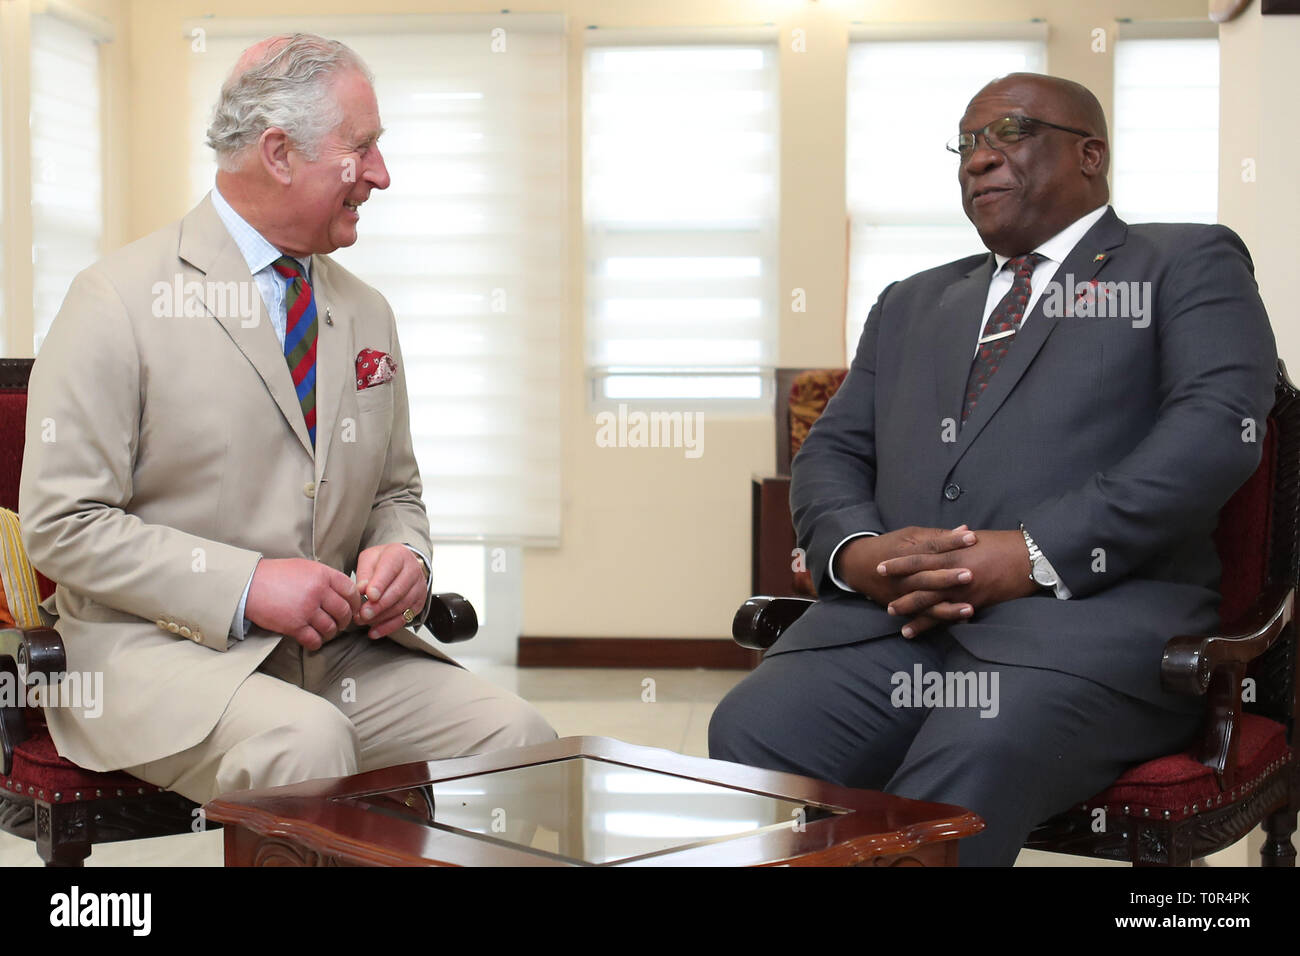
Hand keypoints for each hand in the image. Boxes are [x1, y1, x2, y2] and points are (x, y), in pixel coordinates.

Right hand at [245, 558, 361, 650]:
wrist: (250, 584)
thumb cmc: (276, 575)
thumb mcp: (305, 567)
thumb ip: (325, 577)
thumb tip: (343, 591)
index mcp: (322, 574)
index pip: (350, 590)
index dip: (355, 602)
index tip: (353, 608)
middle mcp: (318, 591)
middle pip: (344, 611)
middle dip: (345, 620)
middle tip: (341, 623)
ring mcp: (307, 609)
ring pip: (331, 628)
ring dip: (331, 633)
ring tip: (326, 632)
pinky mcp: (294, 625)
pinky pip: (314, 640)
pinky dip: (316, 643)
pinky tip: (313, 640)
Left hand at [354, 544, 428, 639]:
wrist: (403, 564)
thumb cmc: (384, 561)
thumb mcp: (370, 559)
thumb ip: (364, 573)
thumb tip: (361, 589)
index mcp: (399, 555)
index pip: (390, 570)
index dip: (380, 584)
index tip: (369, 596)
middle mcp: (413, 571)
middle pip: (398, 591)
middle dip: (379, 605)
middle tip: (362, 614)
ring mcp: (418, 588)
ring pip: (402, 606)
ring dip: (382, 617)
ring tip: (364, 621)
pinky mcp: (418, 603)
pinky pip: (405, 618)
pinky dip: (389, 627)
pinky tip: (375, 631)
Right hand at [835, 525, 979, 608]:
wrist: (858, 566)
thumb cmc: (890, 547)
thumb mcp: (909, 536)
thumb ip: (937, 536)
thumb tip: (965, 530)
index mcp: (905, 552)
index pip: (931, 546)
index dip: (951, 542)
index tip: (972, 538)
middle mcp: (903, 575)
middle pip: (927, 576)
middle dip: (948, 577)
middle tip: (970, 574)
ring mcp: (902, 594)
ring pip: (926, 602)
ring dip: (948, 608)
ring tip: (969, 608)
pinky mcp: (903, 607)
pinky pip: (924, 616)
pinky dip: (941, 621)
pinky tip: (961, 622)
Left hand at [879, 529, 1036, 636]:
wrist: (1030, 557)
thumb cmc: (1005, 546)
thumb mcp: (976, 540)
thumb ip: (956, 543)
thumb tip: (944, 541)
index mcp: (952, 551)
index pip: (918, 557)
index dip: (899, 563)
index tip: (881, 566)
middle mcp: (953, 569)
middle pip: (917, 579)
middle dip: (897, 587)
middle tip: (879, 592)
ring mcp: (961, 587)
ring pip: (927, 600)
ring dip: (908, 608)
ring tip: (891, 614)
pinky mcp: (972, 602)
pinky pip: (945, 616)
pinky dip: (929, 624)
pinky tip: (915, 631)